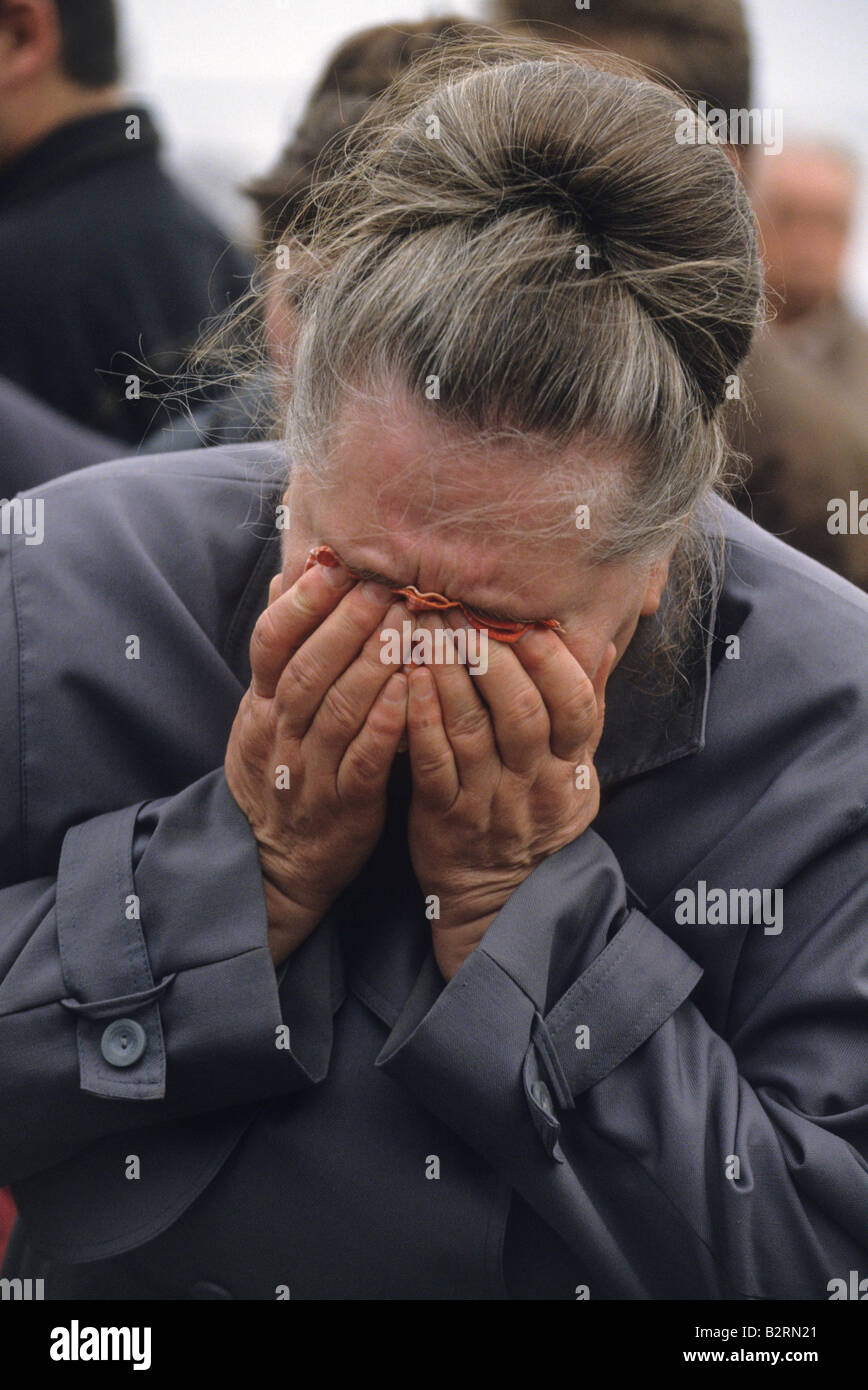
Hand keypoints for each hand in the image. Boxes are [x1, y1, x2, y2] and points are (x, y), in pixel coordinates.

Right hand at [225, 559, 408, 964]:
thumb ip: (282, 650)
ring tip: (407, 624)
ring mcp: (310, 770)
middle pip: (308, 668)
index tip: (335, 566)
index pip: (271, 643)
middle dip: (347, 623)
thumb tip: (288, 578)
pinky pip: (363, 760)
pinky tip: (409, 691)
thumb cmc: (283, 771)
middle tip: (385, 585)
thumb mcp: (266, 712)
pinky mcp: (344, 806)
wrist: (274, 862)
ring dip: (372, 663)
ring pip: (337, 709)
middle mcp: (280, 733)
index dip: (302, 603)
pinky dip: (384, 723)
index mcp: (261, 705)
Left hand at [405, 613, 614, 980]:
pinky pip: (431, 762)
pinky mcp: (442, 815)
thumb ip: (586, 707)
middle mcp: (533, 783)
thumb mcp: (576, 767)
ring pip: (471, 730)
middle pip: (520, 712)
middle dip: (491, 655)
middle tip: (461, 609)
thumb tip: (604, 643)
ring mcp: (487, 800)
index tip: (528, 623)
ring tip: (428, 629)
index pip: (575, 707)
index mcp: (570, 765)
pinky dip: (420, 717)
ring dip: (447, 673)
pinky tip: (407, 677)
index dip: (552, 663)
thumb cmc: (536, 813)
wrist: (497, 893)